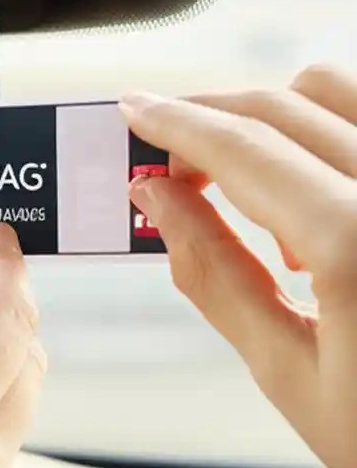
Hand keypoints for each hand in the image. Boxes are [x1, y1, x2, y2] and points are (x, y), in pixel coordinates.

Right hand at [121, 64, 356, 467]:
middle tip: (165, 164)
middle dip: (210, 119)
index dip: (175, 125)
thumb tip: (154, 200)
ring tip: (254, 204)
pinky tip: (320, 209)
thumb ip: (214, 273)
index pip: (244, 149)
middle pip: (286, 105)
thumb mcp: (290, 373)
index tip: (131, 113)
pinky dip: (327, 137)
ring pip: (338, 93)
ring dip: (273, 122)